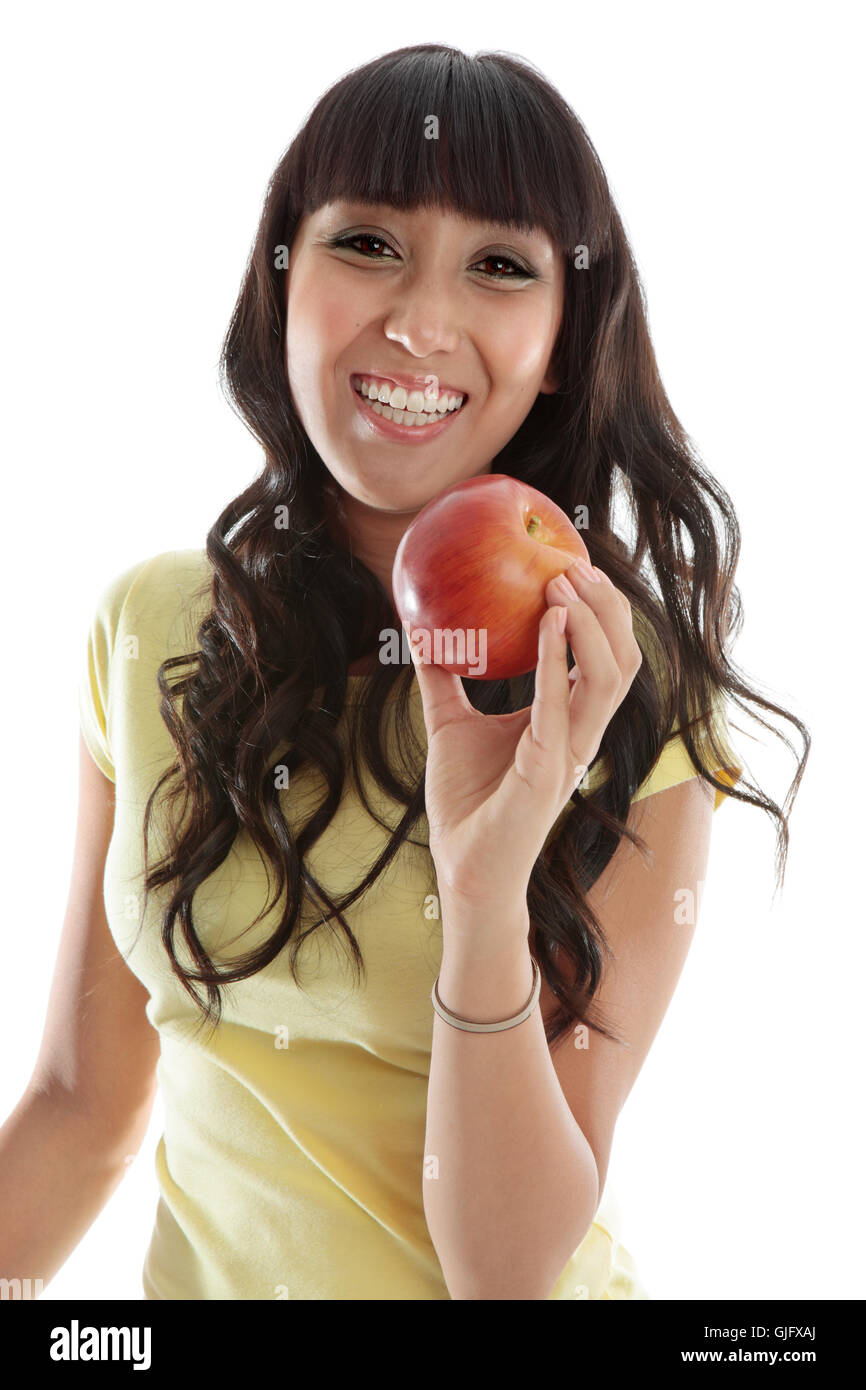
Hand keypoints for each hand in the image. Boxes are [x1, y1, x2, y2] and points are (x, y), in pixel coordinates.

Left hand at [407, 557, 642, 927]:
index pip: (603, 658)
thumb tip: (419, 628)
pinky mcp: (549, 772)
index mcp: (568, 723)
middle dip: (609, 607)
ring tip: (562, 582)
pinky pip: (561, 707)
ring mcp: (572, 754)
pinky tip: (546, 621)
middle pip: (622, 660)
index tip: (575, 563)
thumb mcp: (450, 724)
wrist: (464, 868)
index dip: (601, 611)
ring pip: (609, 678)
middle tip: (575, 562)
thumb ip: (443, 678)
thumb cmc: (466, 802)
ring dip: (591, 624)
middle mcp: (581, 735)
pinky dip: (555, 659)